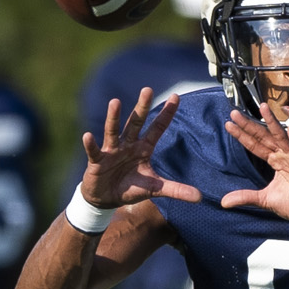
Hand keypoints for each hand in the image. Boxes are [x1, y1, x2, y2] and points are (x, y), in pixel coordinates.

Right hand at [76, 88, 202, 209]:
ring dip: (114, 118)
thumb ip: (176, 190)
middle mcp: (128, 145)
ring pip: (113, 131)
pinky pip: (94, 151)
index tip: (176, 96)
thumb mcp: (154, 189)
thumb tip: (200, 197)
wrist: (105, 199)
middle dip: (142, 107)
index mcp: (143, 148)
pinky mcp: (97, 162)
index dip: (166, 114)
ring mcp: (112, 151)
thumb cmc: (130, 189)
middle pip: (136, 123)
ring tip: (115, 102)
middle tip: (148, 89)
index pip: (157, 128)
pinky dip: (91, 144)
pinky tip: (88, 136)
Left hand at [220, 106, 288, 228]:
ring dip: (271, 122)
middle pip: (263, 136)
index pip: (255, 145)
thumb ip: (245, 197)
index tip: (229, 125)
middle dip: (249, 125)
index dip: (243, 135)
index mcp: (275, 161)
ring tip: (262, 107)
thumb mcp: (264, 199)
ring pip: (280, 136)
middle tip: (235, 113)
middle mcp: (284, 156)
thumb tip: (224, 202)